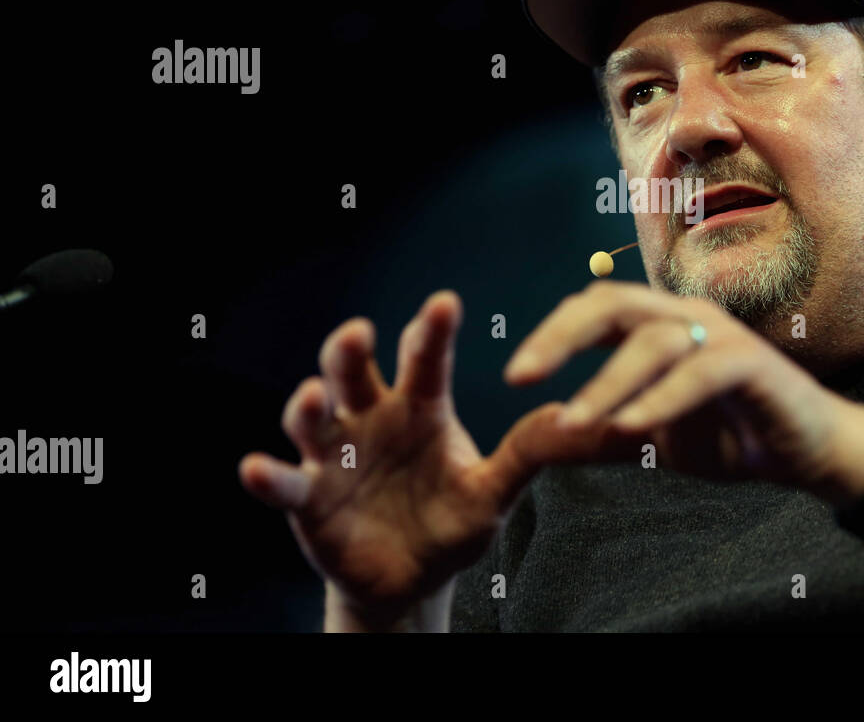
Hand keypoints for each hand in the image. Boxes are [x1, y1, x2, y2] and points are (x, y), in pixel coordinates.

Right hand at [238, 290, 620, 626]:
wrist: (410, 581)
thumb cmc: (450, 524)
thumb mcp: (493, 492)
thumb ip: (529, 455)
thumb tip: (584, 417)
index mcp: (420, 410)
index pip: (425, 362)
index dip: (431, 332)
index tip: (445, 303)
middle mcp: (372, 420)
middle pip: (356, 374)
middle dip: (352, 351)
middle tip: (361, 333)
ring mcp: (335, 457)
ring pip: (313, 418)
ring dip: (308, 404)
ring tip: (314, 396)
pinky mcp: (308, 499)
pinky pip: (284, 483)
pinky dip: (268, 476)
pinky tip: (257, 467)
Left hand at [503, 281, 863, 504]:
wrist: (807, 453)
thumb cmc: (729, 433)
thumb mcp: (649, 437)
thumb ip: (598, 434)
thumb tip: (536, 437)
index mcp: (659, 323)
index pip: (595, 307)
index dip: (551, 334)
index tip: (515, 377)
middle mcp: (687, 317)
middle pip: (614, 303)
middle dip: (562, 336)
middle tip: (522, 376)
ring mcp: (722, 336)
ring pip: (653, 340)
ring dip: (607, 382)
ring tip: (574, 420)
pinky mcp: (753, 364)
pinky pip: (701, 373)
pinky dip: (662, 400)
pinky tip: (630, 428)